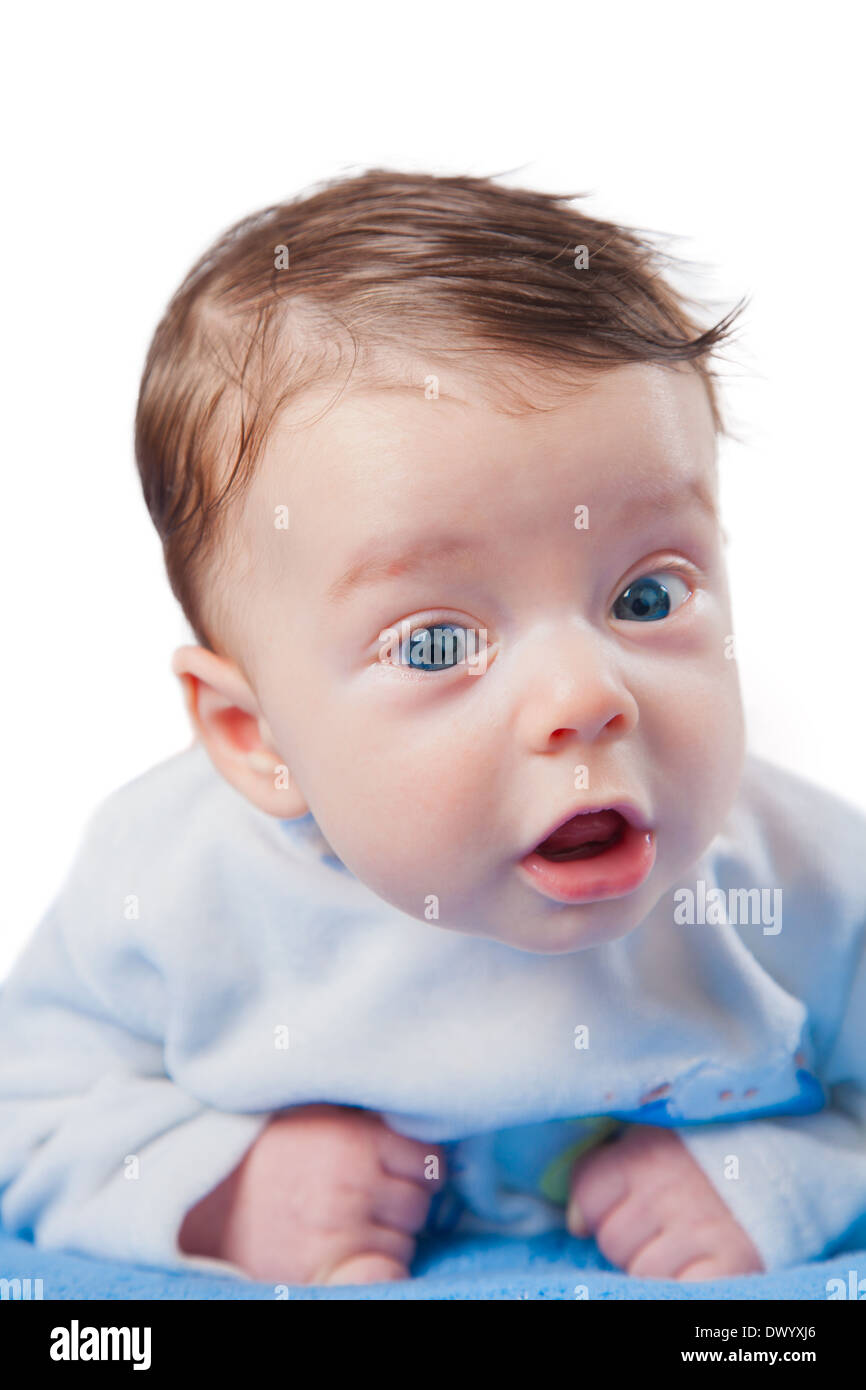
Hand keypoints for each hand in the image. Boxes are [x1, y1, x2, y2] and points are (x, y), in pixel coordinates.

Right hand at [179, 1103, 445, 1284]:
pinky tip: (360, 1256)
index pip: (426, 1159)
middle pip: (418, 1205)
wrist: (203, 1193)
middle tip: (370, 1197)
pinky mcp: (325, 1271)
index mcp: (353, 1139)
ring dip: (388, 1237)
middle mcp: (353, 1186)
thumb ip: (364, 1119)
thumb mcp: (315, 1112)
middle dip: (403, 1202)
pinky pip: (383, 1273)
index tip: (400, 1168)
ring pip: (403, 1243)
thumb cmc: (263, 1147)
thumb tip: (415, 1115)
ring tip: (350, 1223)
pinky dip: (380, 1269)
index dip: (417, 1165)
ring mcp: (340, 1232)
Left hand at [567, 1123, 763, 1279]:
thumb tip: (573, 1222)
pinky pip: (679, 1291)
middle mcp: (667, 1188)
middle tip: (659, 1226)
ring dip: (655, 1266)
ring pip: (640, 1271)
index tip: (617, 1208)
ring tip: (681, 1244)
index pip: (587, 1194)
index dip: (593, 1209)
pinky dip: (683, 1285)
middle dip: (627, 1240)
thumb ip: (607, 1167)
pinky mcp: (732, 1260)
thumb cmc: (706, 1150)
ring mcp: (699, 1227)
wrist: (785, 1161)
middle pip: (611, 1239)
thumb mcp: (654, 1136)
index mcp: (645, 1152)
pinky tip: (697, 1266)